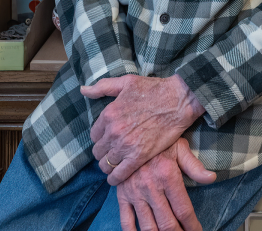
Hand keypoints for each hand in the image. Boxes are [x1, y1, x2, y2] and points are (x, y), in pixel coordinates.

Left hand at [82, 74, 204, 185]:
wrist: (178, 100)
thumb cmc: (154, 89)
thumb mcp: (125, 82)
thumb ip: (102, 87)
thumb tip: (83, 90)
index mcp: (108, 114)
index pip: (94, 135)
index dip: (101, 139)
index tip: (107, 140)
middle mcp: (114, 131)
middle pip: (98, 152)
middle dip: (104, 153)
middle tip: (112, 153)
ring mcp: (126, 145)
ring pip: (106, 164)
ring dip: (108, 166)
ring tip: (114, 165)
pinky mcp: (139, 156)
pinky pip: (120, 174)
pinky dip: (115, 178)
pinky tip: (116, 178)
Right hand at [114, 139, 215, 230]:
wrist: (128, 130)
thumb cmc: (158, 140)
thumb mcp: (179, 147)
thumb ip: (194, 166)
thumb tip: (212, 178)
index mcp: (168, 176)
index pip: (183, 210)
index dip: (192, 226)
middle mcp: (151, 188)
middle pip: (167, 223)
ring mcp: (135, 194)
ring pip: (148, 226)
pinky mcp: (122, 196)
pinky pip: (126, 221)